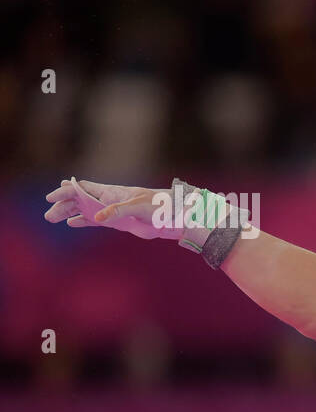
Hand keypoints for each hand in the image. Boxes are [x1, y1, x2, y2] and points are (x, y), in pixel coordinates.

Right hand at [44, 178, 172, 239]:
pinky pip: (95, 221)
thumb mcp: (137, 207)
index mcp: (110, 192)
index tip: (52, 196)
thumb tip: (97, 218)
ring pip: (85, 210)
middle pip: (80, 200)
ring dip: (69, 214)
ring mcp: (111, 211)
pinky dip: (83, 221)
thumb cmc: (157, 206)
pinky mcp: (117, 222)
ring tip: (53, 218)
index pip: (83, 188)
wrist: (171, 217)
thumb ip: (116, 211)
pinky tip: (72, 223)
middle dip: (63, 206)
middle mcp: (108, 200)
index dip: (67, 191)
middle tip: (49, 215)